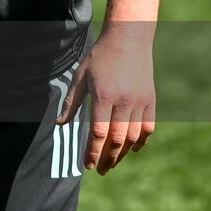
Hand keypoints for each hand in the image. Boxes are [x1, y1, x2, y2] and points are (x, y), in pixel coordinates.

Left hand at [55, 28, 155, 174]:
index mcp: (104, 95)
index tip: (87, 165)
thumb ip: (72, 102)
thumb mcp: (81, 76)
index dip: (93, 152)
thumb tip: (59, 124)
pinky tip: (132, 149)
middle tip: (101, 171)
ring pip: (133, 137)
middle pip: (117, 140)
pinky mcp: (150, 100)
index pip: (98, 133)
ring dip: (122, 154)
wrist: (128, 39)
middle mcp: (124, 101)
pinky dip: (140, 142)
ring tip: (113, 163)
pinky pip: (148, 127)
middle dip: (107, 159)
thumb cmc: (100, 56)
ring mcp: (139, 101)